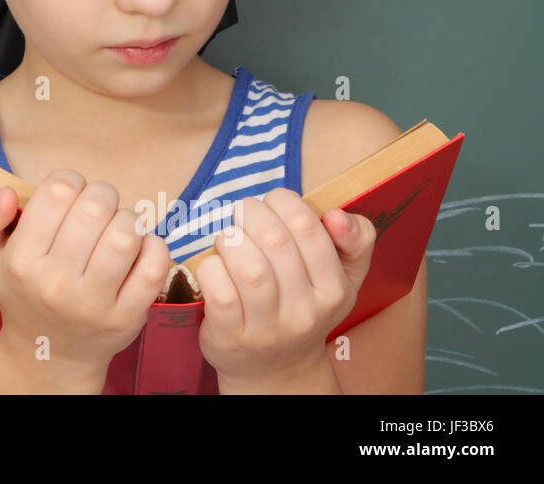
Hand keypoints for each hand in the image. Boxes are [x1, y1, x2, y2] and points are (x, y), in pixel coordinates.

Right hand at [0, 169, 172, 376]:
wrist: (48, 352)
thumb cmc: (19, 291)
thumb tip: (6, 194)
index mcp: (21, 261)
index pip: (57, 191)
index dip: (69, 180)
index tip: (67, 195)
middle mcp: (55, 284)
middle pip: (95, 207)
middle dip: (101, 195)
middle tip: (96, 208)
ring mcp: (93, 305)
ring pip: (126, 234)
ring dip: (127, 219)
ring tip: (116, 227)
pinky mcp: (126, 318)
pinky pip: (154, 266)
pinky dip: (153, 246)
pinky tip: (137, 249)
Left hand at [196, 188, 375, 382]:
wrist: (276, 368)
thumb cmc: (305, 306)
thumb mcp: (344, 276)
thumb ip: (357, 239)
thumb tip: (336, 214)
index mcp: (334, 289)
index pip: (307, 227)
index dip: (281, 201)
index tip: (271, 204)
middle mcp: (305, 311)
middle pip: (274, 240)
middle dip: (250, 214)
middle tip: (243, 215)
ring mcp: (268, 328)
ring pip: (248, 267)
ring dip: (229, 240)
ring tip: (228, 240)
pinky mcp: (231, 337)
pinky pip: (221, 293)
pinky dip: (212, 269)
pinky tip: (215, 266)